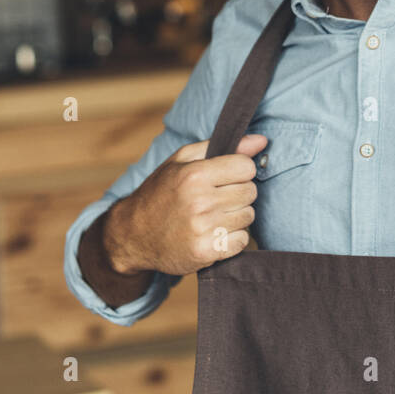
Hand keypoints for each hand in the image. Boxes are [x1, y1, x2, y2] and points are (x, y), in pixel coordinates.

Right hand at [105, 134, 266, 276]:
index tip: (227, 176)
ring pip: (248, 216)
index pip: (246, 167)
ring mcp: (203, 229)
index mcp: (194, 175)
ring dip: (237, 216)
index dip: (240, 170)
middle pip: (250, 192)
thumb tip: (261, 141)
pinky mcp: (205, 252)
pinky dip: (234, 238)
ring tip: (215, 215)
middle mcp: (200, 201)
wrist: (133, 234)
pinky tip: (216, 233)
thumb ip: (223, 146)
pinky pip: (243, 241)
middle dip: (239, 193)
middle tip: (219, 197)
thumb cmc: (160, 192)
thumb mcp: (182, 160)